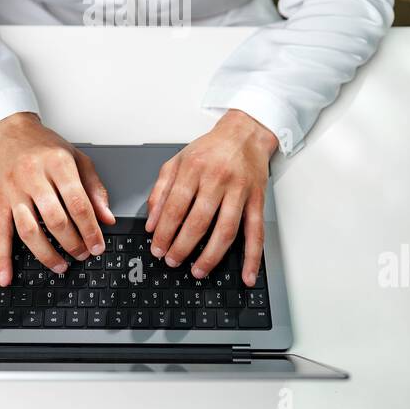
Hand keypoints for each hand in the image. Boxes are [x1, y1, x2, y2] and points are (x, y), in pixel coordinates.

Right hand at [0, 112, 115, 286]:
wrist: (7, 130)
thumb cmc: (43, 144)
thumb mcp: (76, 158)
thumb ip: (94, 188)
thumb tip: (107, 218)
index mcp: (58, 164)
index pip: (78, 204)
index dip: (91, 229)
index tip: (98, 245)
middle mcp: (34, 177)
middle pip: (55, 220)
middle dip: (73, 244)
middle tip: (83, 255)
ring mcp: (13, 190)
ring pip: (29, 230)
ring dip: (46, 254)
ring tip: (61, 265)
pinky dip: (2, 258)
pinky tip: (6, 275)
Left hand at [144, 109, 277, 286]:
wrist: (244, 133)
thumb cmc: (210, 149)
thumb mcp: (177, 162)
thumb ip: (159, 191)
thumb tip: (151, 223)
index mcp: (193, 169)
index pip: (174, 208)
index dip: (164, 233)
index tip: (157, 249)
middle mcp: (217, 179)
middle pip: (198, 222)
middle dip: (182, 247)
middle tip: (172, 261)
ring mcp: (239, 191)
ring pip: (226, 231)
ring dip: (210, 256)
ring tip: (198, 270)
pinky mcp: (257, 200)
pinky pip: (256, 232)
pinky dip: (253, 257)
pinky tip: (247, 275)